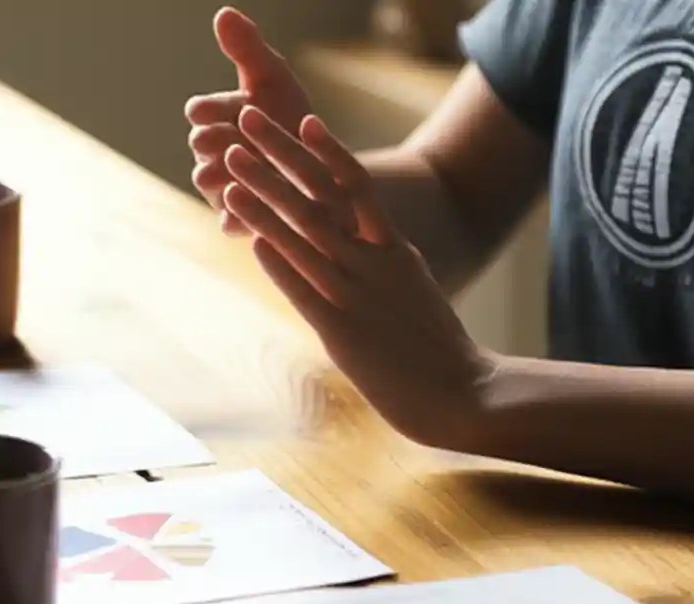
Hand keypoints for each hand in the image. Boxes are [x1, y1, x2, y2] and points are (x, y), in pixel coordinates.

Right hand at [186, 7, 311, 235]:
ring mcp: (223, 192)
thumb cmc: (295, 121)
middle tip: (225, 137)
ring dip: (223, 175)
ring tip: (239, 171)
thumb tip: (222, 13)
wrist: (324, 171)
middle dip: (214, 139)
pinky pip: (230, 220)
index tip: (210, 107)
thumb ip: (248, 50)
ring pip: (210, 182)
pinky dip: (239, 214)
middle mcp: (212, 156)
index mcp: (217, 121)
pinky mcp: (239, 224)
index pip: (202, 110)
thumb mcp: (275, 82)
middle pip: (202, 146)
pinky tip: (256, 208)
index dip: (208, 108)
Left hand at [221, 106, 496, 446]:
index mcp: (394, 249)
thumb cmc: (435, 348)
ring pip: (303, 235)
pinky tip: (250, 238)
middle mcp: (374, 261)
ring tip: (229, 171)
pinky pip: (303, 288)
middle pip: (320, 196)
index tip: (303, 119)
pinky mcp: (342, 330)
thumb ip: (384, 263)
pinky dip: (278, 260)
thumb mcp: (410, 289)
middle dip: (279, 155)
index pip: (356, 186)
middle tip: (248, 119)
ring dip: (262, 200)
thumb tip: (368, 244)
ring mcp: (357, 293)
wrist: (465, 395)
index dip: (327, 151)